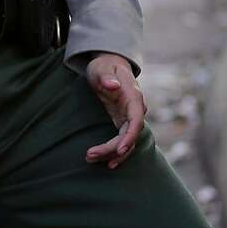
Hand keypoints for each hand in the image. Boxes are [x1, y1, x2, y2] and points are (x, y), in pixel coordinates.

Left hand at [84, 53, 146, 169]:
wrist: (110, 65)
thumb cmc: (105, 66)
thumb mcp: (102, 68)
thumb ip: (106, 77)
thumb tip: (112, 86)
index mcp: (134, 97)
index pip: (136, 120)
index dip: (130, 137)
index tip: (119, 149)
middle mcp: (136, 110)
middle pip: (129, 135)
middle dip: (112, 149)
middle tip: (90, 155)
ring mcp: (130, 117)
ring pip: (127, 141)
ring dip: (111, 153)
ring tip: (90, 158)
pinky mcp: (123, 122)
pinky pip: (122, 140)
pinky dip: (115, 152)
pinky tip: (106, 162)